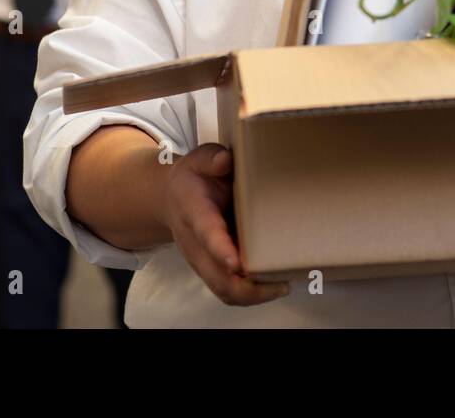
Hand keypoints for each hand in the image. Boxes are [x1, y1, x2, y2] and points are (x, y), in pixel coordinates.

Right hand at [162, 143, 289, 305]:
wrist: (172, 198)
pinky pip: (228, 289)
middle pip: (216, 277)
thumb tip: (226, 161)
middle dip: (246, 287)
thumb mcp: (198, 160)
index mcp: (194, 213)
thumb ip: (211, 159)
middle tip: (280, 283)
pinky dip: (251, 294)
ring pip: (223, 290)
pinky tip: (275, 285)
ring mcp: (203, 261)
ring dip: (253, 295)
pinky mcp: (212, 268)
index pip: (206, 234)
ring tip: (283, 285)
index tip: (235, 262)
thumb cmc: (193, 178)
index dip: (220, 249)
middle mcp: (196, 244)